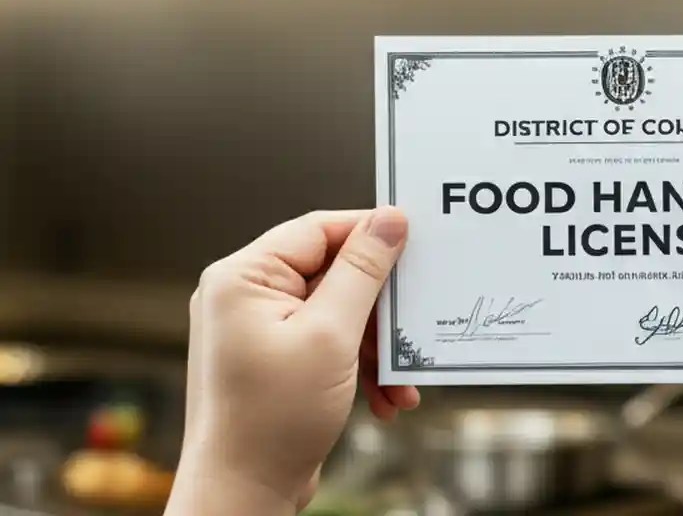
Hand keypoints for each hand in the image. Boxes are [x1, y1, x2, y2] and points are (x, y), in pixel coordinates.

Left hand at [166, 208, 419, 515]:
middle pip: (332, 273)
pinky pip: (327, 343)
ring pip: (336, 313)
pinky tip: (382, 398)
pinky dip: (358, 366)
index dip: (370, 234)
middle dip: (377, 310)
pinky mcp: (273, 359)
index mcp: (242, 278)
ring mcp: (256, 330)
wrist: (241, 495)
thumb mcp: (331, 336)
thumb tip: (390, 219)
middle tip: (411, 326)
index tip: (415, 241)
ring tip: (400, 383)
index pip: (318, 230)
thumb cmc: (271, 420)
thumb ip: (363, 271)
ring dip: (374, 347)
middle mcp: (243, 296)